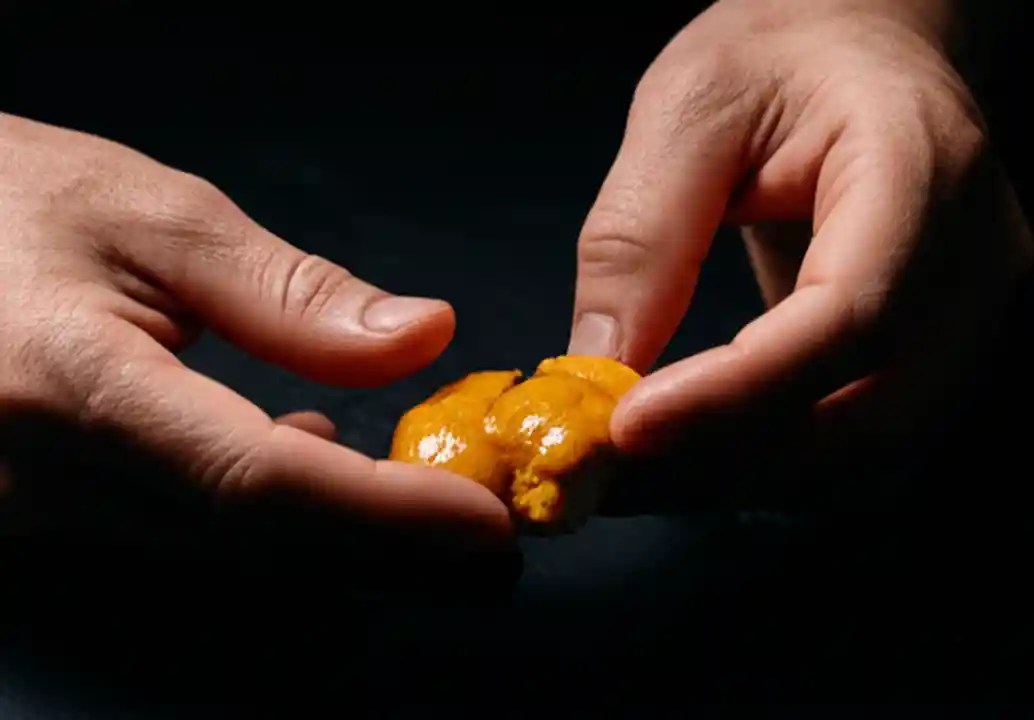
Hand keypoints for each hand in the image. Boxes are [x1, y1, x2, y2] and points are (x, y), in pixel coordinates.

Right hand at [0, 113, 511, 558]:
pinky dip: (276, 527)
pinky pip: (182, 545)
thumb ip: (293, 294)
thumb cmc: (9, 200)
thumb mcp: (156, 215)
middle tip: (498, 547)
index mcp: (75, 389)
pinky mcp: (42, 520)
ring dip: (345, 545)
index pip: (259, 485)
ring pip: (226, 561)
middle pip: (256, 551)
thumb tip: (422, 337)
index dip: (383, 516)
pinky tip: (318, 460)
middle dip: (393, 558)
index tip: (487, 525)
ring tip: (437, 503)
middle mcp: (46, 482)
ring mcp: (36, 516)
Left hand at [569, 1, 1032, 478]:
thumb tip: (595, 370)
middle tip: (606, 472)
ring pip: (871, 456)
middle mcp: (977, 261)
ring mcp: (974, 320)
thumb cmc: (787, 52)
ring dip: (746, 482)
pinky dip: (780, 472)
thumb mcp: (689, 106)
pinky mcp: (943, 358)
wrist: (869, 48)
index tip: (628, 426)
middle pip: (867, 412)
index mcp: (924, 166)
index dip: (739, 390)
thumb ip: (641, 233)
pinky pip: (870, 451)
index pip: (852, 313)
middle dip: (723, 459)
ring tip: (639, 472)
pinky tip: (701, 457)